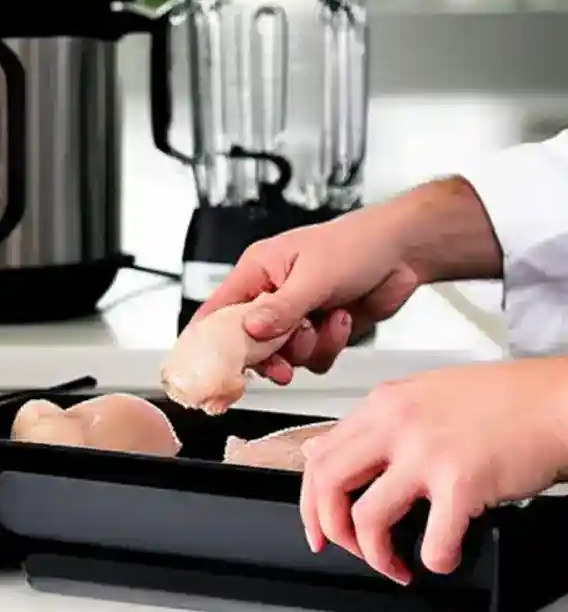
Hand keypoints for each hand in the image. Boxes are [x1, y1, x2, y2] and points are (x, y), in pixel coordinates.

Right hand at [190, 208, 421, 384]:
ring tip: (326, 323)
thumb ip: (281, 308)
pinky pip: (313, 358)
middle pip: (249, 342)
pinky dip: (329, 347)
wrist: (404, 253)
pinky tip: (341, 321)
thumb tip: (249, 330)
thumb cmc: (356, 244)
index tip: (207, 365)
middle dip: (269, 355)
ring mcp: (297, 315)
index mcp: (258, 272)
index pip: (217, 309)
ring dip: (307, 348)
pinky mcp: (321, 331)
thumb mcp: (314, 276)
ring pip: (284, 355)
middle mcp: (272, 295)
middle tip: (281, 366)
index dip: (207, 339)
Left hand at [299, 360, 567, 584]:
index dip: (309, 499)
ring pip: (366, 516)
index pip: (319, 455)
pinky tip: (441, 558)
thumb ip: (373, 425)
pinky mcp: (463, 481)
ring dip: (374, 554)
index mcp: (383, 405)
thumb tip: (321, 449)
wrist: (556, 400)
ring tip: (394, 564)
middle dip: (329, 528)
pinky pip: (433, 540)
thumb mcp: (421, 395)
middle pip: (326, 483)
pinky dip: (434, 560)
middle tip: (346, 549)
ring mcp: (427, 452)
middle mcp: (396, 424)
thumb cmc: (502, 401)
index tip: (317, 526)